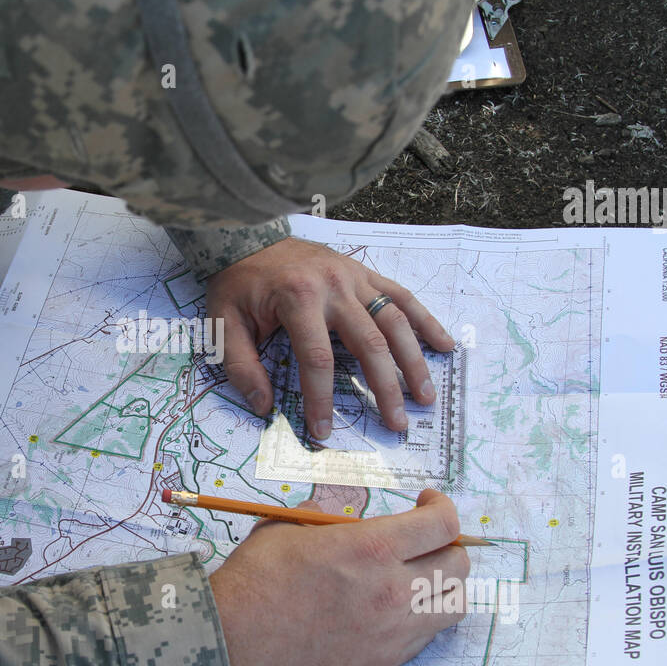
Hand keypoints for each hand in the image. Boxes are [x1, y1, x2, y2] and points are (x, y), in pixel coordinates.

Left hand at [206, 237, 454, 435]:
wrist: (248, 234)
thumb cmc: (237, 282)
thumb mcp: (222, 322)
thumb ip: (240, 365)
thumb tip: (263, 406)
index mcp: (298, 298)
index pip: (317, 359)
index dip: (322, 399)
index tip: (324, 431)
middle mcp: (334, 285)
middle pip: (369, 343)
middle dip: (385, 389)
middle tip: (396, 425)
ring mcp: (354, 276)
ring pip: (394, 321)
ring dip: (414, 361)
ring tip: (425, 396)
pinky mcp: (364, 271)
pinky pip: (401, 296)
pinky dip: (425, 320)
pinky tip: (444, 345)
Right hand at [208, 489, 468, 665]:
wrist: (235, 637)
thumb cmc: (257, 577)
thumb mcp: (289, 526)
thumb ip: (325, 515)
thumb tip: (338, 514)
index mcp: (372, 549)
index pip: (443, 525)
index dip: (443, 507)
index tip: (427, 502)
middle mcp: (393, 591)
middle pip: (458, 564)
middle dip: (447, 542)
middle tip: (424, 538)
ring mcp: (392, 632)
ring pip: (454, 604)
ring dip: (444, 582)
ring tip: (419, 574)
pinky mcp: (384, 660)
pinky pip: (427, 635)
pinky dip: (421, 615)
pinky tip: (394, 606)